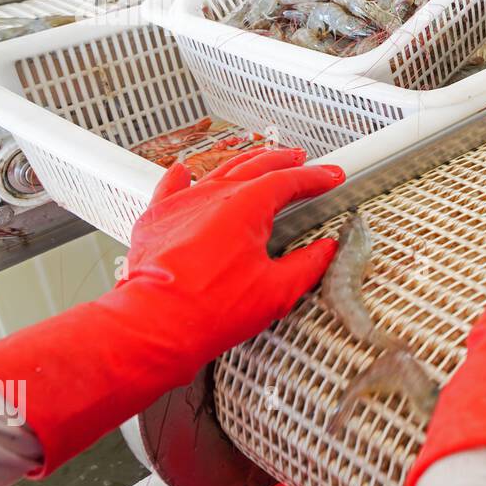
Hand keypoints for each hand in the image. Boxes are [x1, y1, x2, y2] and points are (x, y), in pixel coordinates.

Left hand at [123, 147, 345, 359]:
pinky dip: (182, 177)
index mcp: (246, 206)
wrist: (155, 325)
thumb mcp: (277, 291)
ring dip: (245, 163)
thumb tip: (324, 252)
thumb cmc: (210, 310)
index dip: (315, 177)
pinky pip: (171, 187)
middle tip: (301, 160)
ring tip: (260, 160)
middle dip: (284, 160)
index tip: (330, 176)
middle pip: (256, 166)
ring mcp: (182, 204)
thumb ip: (308, 265)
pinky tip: (183, 170)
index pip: (289, 181)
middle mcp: (214, 195)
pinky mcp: (158, 219)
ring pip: (219, 170)